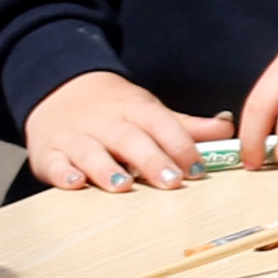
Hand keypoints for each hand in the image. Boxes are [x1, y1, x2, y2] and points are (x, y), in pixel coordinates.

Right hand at [24, 70, 231, 192]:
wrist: (60, 89)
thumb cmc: (115, 108)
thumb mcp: (150, 110)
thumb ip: (186, 126)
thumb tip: (228, 130)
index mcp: (136, 108)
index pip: (162, 124)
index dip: (181, 145)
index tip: (198, 168)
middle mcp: (107, 122)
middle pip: (131, 139)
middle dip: (152, 160)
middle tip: (172, 183)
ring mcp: (76, 136)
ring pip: (92, 151)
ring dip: (107, 168)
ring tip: (123, 187)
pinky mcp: (48, 152)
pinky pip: (55, 162)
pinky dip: (63, 172)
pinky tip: (74, 183)